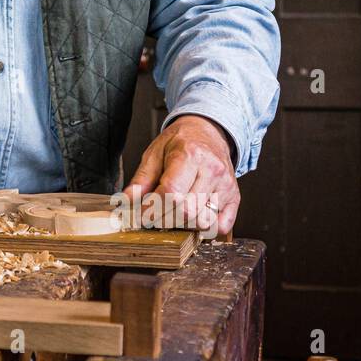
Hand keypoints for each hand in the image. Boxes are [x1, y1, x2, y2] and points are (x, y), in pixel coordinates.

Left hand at [123, 115, 238, 237]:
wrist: (208, 132)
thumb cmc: (180, 142)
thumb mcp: (155, 152)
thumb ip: (141, 178)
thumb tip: (126, 200)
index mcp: (190, 155)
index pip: (171, 192)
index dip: (153, 208)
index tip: (143, 212)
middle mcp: (212, 170)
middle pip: (187, 210)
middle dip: (166, 218)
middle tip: (156, 214)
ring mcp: (226, 185)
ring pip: (203, 221)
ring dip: (184, 224)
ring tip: (174, 212)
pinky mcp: (235, 197)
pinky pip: (222, 226)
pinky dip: (206, 228)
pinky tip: (194, 217)